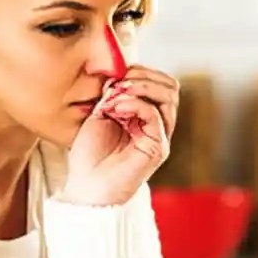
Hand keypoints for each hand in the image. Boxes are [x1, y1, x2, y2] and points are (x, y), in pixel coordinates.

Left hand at [58, 66, 179, 206]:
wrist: (87, 186)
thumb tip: (119, 76)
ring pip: (169, 97)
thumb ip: (112, 95)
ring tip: (116, 93)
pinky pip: (155, 115)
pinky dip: (135, 104)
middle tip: (118, 82)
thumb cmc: (90, 155)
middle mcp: (158, 125)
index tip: (114, 75)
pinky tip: (115, 107)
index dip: (140, 71)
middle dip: (144, 76)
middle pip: (170, 87)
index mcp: (146, 116)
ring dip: (140, 87)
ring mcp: (161, 136)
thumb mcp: (99, 115)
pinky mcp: (158, 148)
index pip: (160, 82)